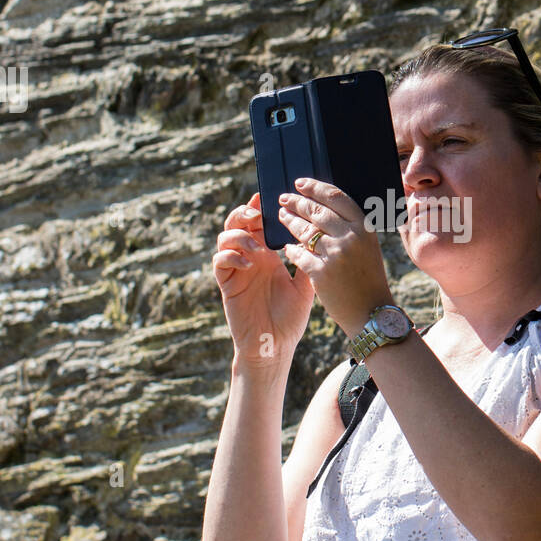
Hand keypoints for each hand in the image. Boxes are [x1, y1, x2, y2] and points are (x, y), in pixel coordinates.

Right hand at [212, 191, 314, 364]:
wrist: (276, 346)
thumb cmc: (290, 317)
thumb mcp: (305, 284)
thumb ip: (308, 260)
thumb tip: (320, 235)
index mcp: (269, 253)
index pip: (261, 221)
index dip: (261, 206)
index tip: (270, 195)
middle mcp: (250, 257)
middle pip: (238, 221)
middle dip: (246, 212)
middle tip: (258, 212)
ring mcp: (237, 269)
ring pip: (225, 237)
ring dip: (239, 234)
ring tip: (257, 243)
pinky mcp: (227, 284)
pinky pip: (220, 262)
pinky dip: (231, 257)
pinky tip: (249, 263)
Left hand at [277, 178, 392, 335]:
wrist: (371, 312)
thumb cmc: (369, 279)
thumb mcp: (368, 247)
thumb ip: (351, 228)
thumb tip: (323, 210)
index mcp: (364, 227)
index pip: (336, 197)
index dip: (315, 187)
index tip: (300, 183)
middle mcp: (350, 237)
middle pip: (316, 211)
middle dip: (297, 202)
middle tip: (284, 199)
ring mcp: (335, 255)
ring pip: (304, 231)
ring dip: (290, 221)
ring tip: (282, 216)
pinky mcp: (321, 273)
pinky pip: (299, 254)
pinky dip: (291, 250)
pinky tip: (287, 248)